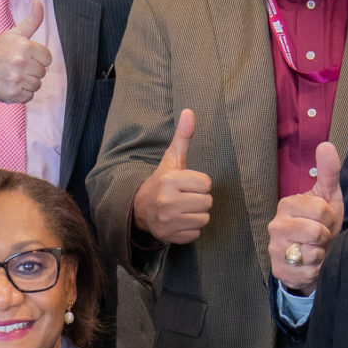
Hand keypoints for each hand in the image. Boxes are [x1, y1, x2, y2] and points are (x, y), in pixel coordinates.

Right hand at [0, 0, 49, 106]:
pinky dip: (22, 93)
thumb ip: (31, 20)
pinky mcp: (13, 93)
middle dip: (32, 70)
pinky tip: (12, 85)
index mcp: (24, 46)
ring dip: (28, 82)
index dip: (38, 58)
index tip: (27, 58)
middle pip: (42, 72)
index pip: (47, 58)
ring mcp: (16, 78)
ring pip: (37, 84)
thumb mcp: (13, 33)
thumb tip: (38, 2)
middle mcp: (21, 62)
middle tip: (18, 67)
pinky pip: (29, 96)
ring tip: (15, 76)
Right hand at [132, 109, 212, 244]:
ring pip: (204, 219)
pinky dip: (190, 229)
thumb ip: (182, 137)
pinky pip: (196, 233)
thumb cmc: (162, 182)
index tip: (187, 184)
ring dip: (197, 214)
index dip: (199, 183)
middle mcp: (167, 201)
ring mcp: (168, 221)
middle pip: (207, 202)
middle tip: (186, 197)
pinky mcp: (170, 236)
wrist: (139, 209)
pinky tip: (179, 221)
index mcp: (170, 181)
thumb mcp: (171, 159)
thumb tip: (189, 111)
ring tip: (183, 209)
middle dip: (200, 200)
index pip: (206, 184)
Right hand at [269, 141, 343, 293]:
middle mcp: (275, 226)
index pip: (321, 210)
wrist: (314, 257)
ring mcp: (274, 249)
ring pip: (311, 253)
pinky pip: (307, 271)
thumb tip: (326, 144)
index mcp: (286, 205)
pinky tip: (310, 264)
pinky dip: (315, 270)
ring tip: (316, 250)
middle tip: (321, 237)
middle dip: (326, 237)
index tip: (325, 220)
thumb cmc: (321, 224)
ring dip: (321, 254)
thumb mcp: (328, 197)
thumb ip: (328, 172)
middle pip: (316, 232)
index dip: (330, 219)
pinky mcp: (278, 270)